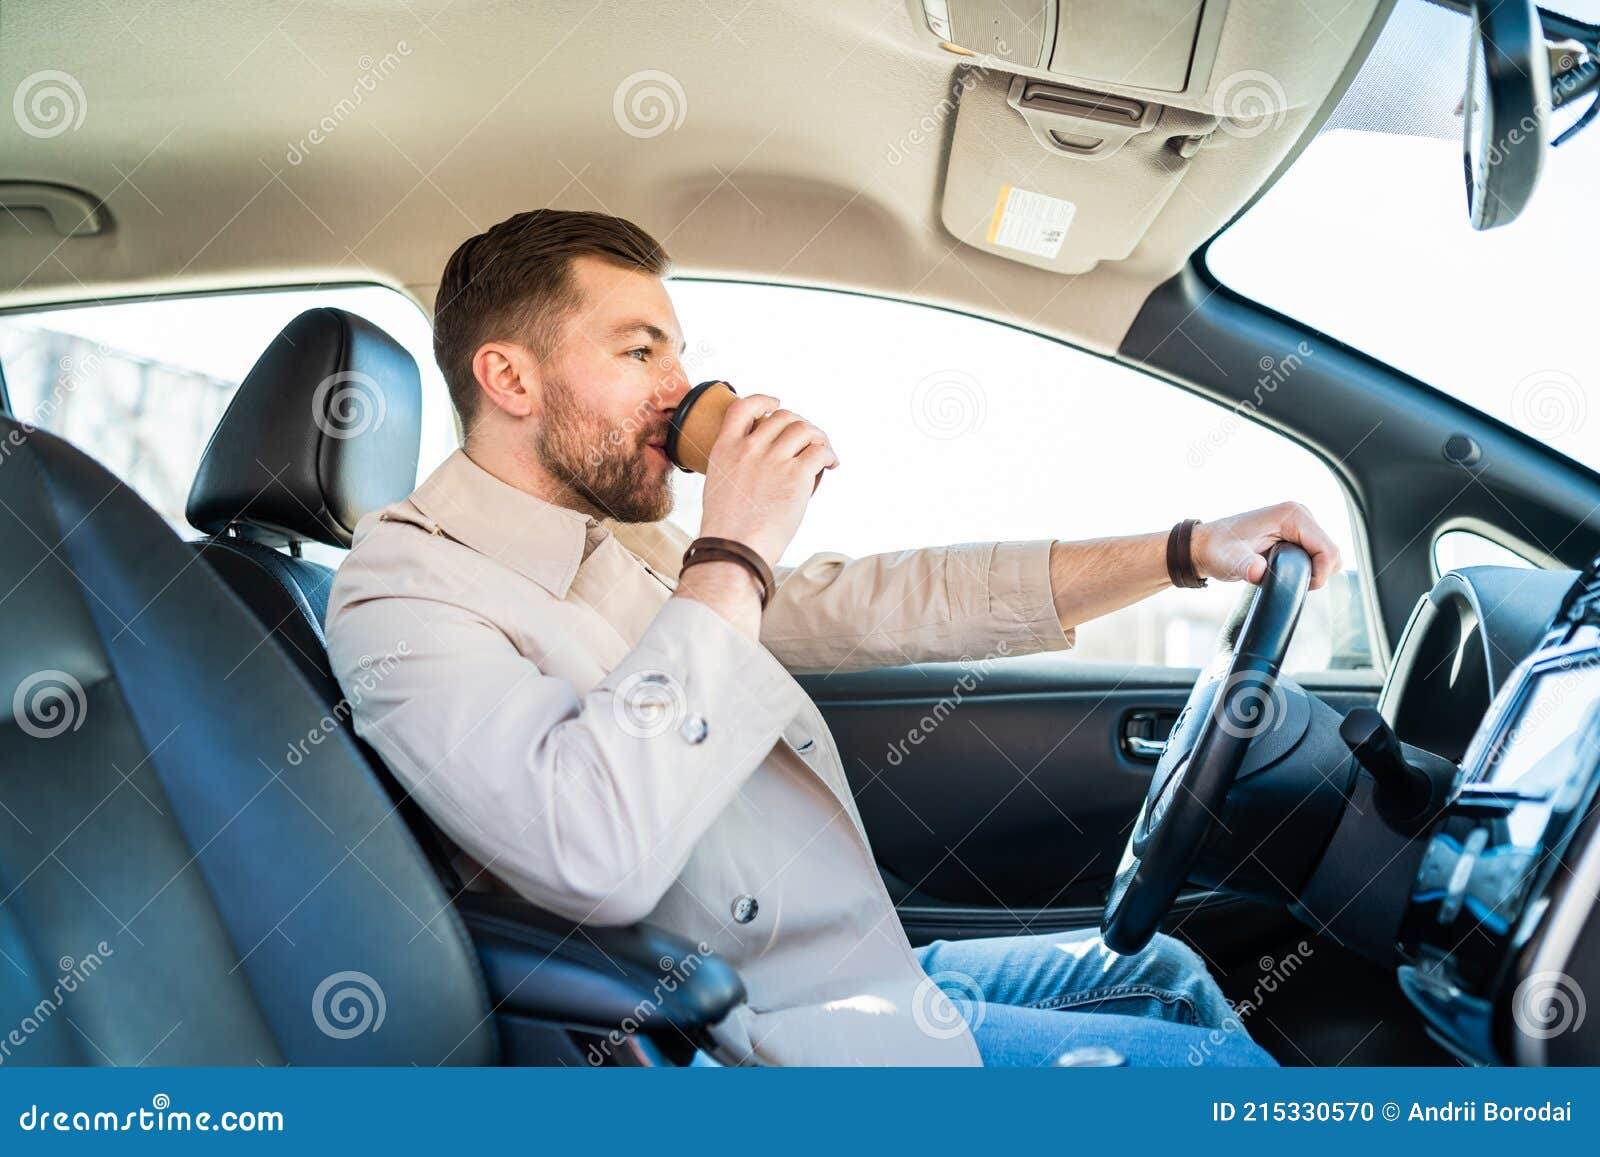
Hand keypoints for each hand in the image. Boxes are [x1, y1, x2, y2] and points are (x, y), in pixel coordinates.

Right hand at [697, 394, 838, 564]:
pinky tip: (830, 466)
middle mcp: (750, 448)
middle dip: (800, 424)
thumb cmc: (728, 530)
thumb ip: (736, 467)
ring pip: (805, 429)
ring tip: (825, 453)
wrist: (735, 550)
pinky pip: (820, 452)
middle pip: (783, 417)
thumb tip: (759, 466)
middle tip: (809, 440)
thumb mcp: (719, 485)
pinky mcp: (796, 475)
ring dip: (819, 438)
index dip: (763, 400)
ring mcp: (773, 459)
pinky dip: (829, 456)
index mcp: (725, 448)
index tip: (777, 404)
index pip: (744, 408)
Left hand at [1192, 502, 1342, 590]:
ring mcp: (1301, 523)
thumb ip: (1246, 566)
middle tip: (1287, 582)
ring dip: (1312, 571)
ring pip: (1327, 555)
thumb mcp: (1230, 561)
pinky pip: (1317, 554)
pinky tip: (1285, 571)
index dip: (1320, 574)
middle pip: (1332, 553)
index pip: (1328, 550)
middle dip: (1317, 573)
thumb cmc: (1217, 550)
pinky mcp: (1298, 533)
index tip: (1298, 586)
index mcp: (1292, 515)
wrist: (1205, 545)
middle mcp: (1300, 514)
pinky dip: (1308, 567)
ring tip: (1283, 575)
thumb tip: (1258, 572)